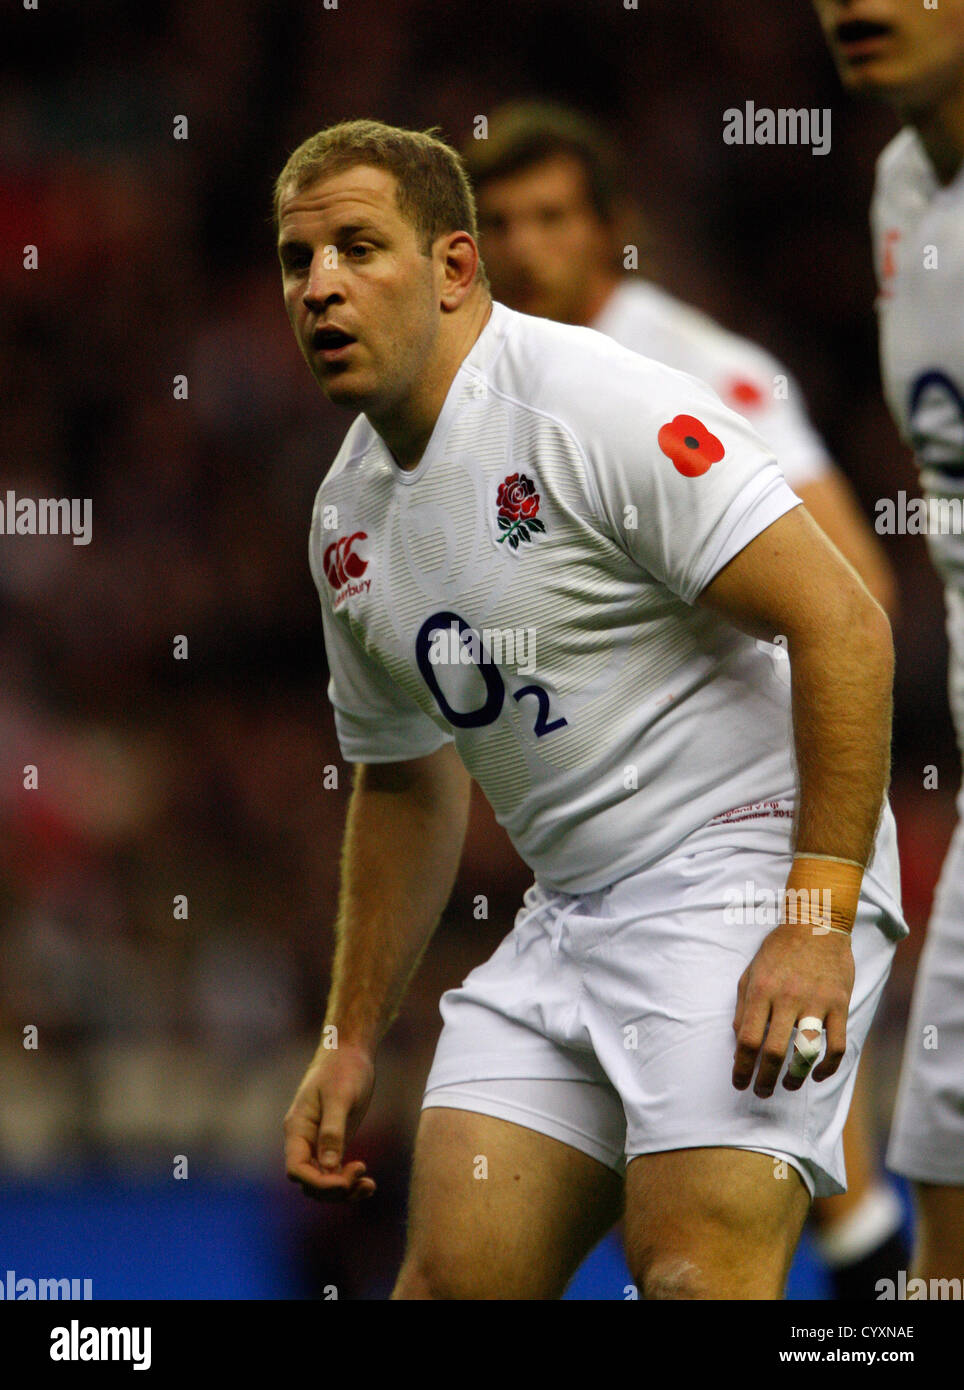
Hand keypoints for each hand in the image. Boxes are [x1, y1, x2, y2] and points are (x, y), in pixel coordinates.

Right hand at [283, 1041, 375, 1200]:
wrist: (350, 1050)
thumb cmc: (343, 1068)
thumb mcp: (340, 1097)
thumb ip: (333, 1132)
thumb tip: (328, 1168)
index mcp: (297, 1128)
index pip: (297, 1169)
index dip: (318, 1182)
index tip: (344, 1182)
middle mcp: (304, 1139)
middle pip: (310, 1181)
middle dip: (334, 1187)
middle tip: (362, 1174)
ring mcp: (318, 1142)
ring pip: (323, 1180)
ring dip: (344, 1189)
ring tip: (369, 1185)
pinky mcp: (334, 1141)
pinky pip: (336, 1171)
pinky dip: (350, 1181)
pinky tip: (369, 1183)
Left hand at [731, 922, 853, 1097]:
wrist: (816, 924)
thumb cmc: (779, 951)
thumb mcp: (751, 972)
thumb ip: (743, 1006)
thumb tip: (739, 1041)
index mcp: (761, 991)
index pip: (747, 1039)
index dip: (741, 1067)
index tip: (739, 1082)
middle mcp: (787, 998)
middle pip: (774, 1051)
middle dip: (765, 1079)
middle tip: (762, 1092)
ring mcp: (815, 1002)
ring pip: (805, 1052)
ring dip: (795, 1077)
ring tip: (788, 1086)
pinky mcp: (839, 1004)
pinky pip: (836, 1044)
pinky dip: (828, 1066)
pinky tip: (817, 1074)